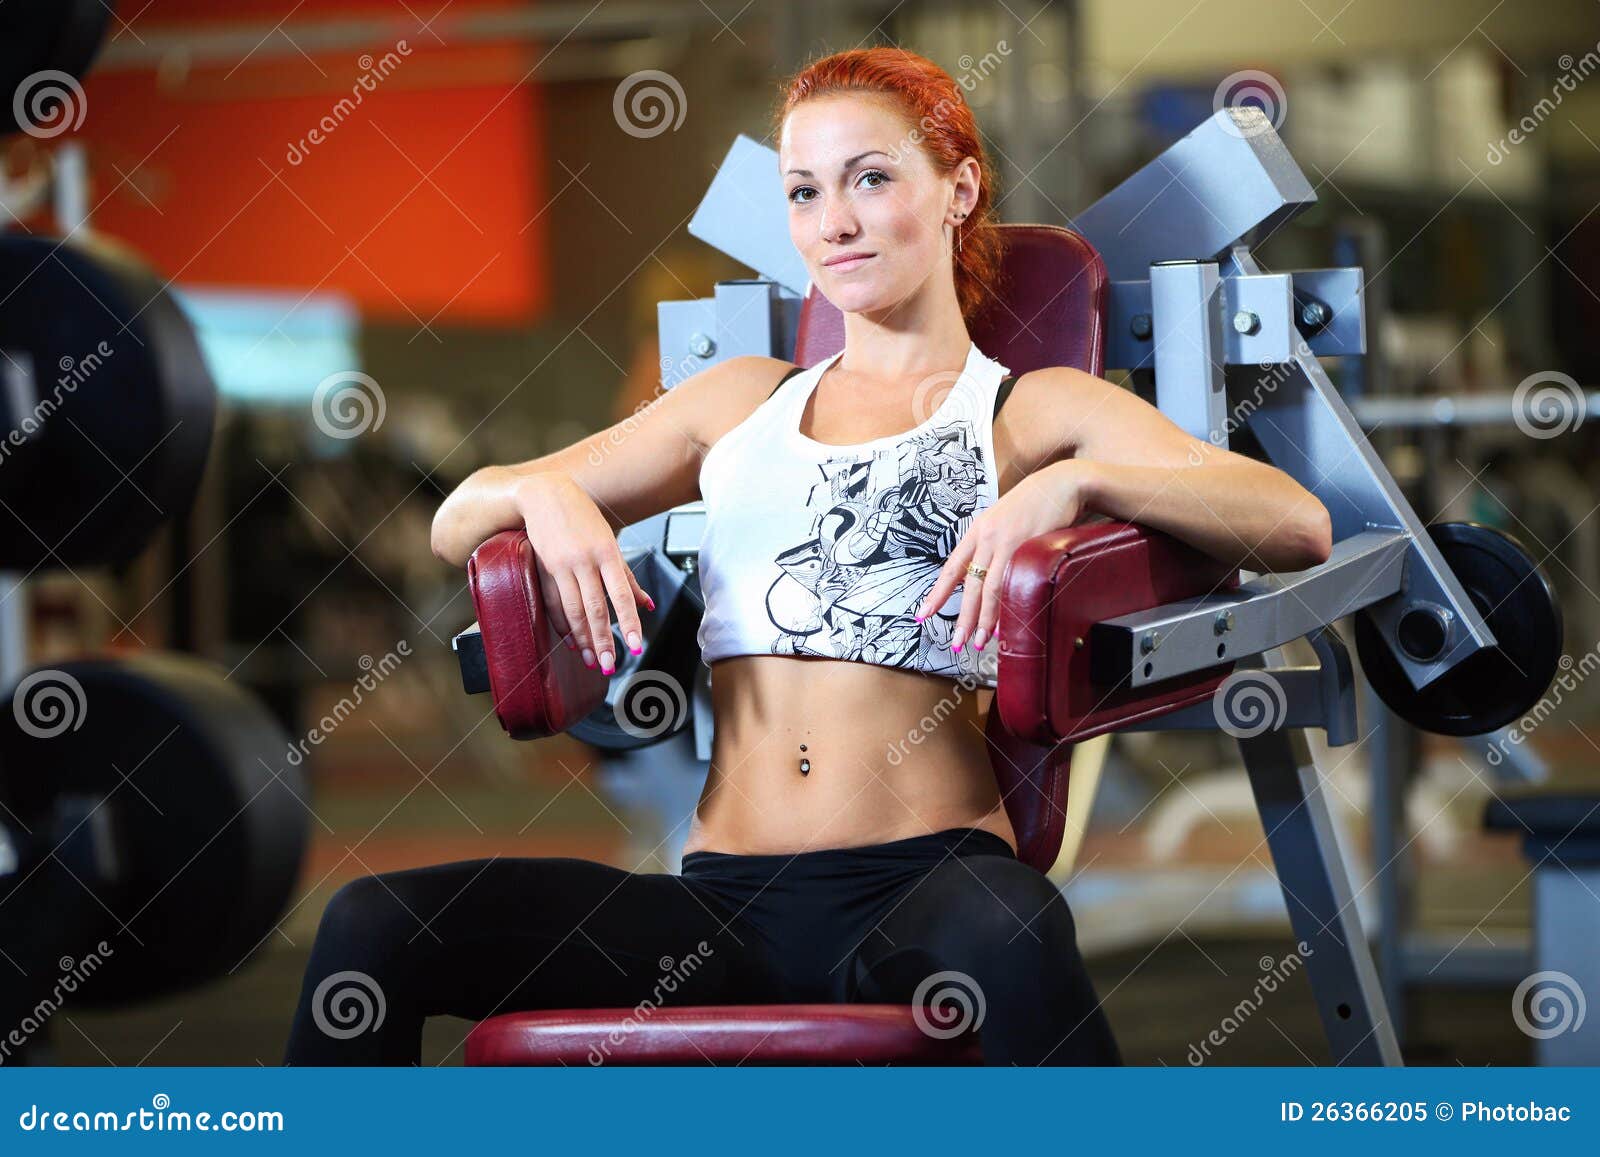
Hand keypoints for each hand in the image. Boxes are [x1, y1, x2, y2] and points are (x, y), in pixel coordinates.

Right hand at [510, 473, 653, 673]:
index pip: (620, 594)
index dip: (629, 622)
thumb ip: (627, 576)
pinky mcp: (544, 568)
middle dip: (603, 640)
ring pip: (573, 610)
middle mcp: (585, 560)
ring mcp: (562, 565)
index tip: (636, 644)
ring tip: (591, 661)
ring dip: (583, 639)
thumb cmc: (582, 517)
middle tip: (609, 665)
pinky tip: (571, 642)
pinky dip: (562, 625)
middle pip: (595, 608)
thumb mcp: (609, 542)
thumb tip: (648, 605)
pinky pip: (554, 603)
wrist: (544, 494)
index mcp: (607, 552)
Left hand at [914, 460, 1094, 652]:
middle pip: (968, 584)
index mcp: (978, 531)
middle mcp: (986, 536)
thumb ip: (993, 546)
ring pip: (988, 587)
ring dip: (983, 618)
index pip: (951, 568)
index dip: (937, 593)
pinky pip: (1012, 582)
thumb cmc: (1036, 505)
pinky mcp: (1027, 545)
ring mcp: (1006, 541)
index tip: (924, 614)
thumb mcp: (1005, 522)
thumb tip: (988, 576)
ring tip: (980, 640)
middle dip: (962, 617)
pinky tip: (1003, 622)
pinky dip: (1006, 606)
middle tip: (957, 642)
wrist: (1061, 484)